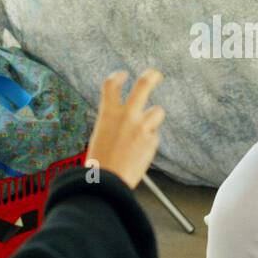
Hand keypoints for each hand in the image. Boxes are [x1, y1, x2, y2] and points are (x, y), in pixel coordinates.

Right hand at [85, 69, 164, 188]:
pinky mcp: (152, 140)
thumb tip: (128, 115)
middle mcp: (126, 116)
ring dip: (152, 119)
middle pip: (143, 85)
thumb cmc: (101, 162)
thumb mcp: (101, 134)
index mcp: (108, 113)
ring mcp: (141, 127)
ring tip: (142, 134)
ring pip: (157, 111)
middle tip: (156, 74)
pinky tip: (138, 153)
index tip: (123, 75)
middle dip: (152, 76)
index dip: (118, 76)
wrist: (107, 182)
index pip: (111, 84)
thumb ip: (115, 121)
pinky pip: (154, 135)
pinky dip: (148, 142)